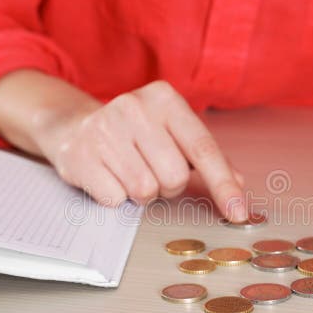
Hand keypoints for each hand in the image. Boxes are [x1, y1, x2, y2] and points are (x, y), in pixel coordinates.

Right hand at [38, 80, 246, 219]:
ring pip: (146, 191)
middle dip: (168, 185)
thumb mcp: (171, 133)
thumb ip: (207, 157)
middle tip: (152, 170)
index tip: (239, 213)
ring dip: (142, 193)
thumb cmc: (134, 134)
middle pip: (175, 176)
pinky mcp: (80, 155)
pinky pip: (116, 198)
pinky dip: (116, 197)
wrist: (73, 127)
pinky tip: (108, 176)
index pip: (203, 148)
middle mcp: (135, 108)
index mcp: (165, 99)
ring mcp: (104, 129)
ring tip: (128, 172)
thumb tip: (239, 183)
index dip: (224, 185)